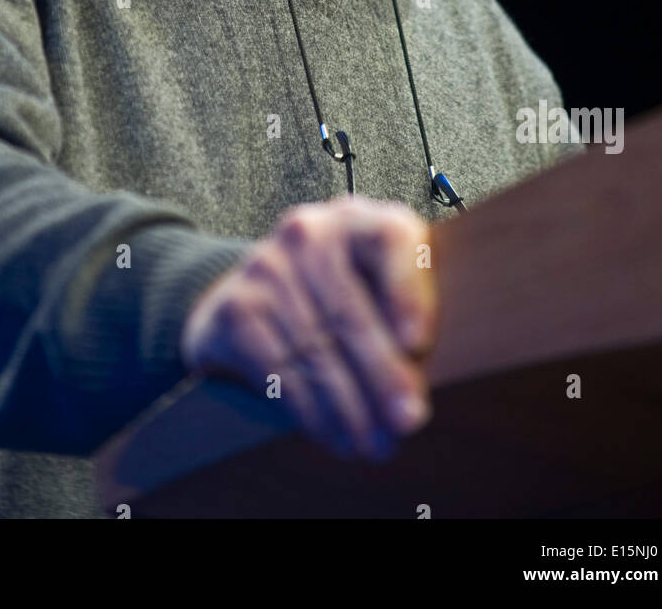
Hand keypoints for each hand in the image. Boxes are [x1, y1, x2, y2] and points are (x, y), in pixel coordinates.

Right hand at [180, 194, 436, 460]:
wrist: (254, 293)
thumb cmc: (342, 294)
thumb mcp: (379, 283)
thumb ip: (407, 309)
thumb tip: (426, 376)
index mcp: (357, 219)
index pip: (389, 239)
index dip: (406, 290)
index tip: (419, 344)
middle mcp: (308, 233)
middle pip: (350, 308)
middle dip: (382, 374)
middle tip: (408, 421)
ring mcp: (265, 267)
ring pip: (315, 348)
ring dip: (350, 407)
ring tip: (377, 444)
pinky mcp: (235, 309)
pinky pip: (280, 370)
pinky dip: (314, 413)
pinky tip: (338, 437)